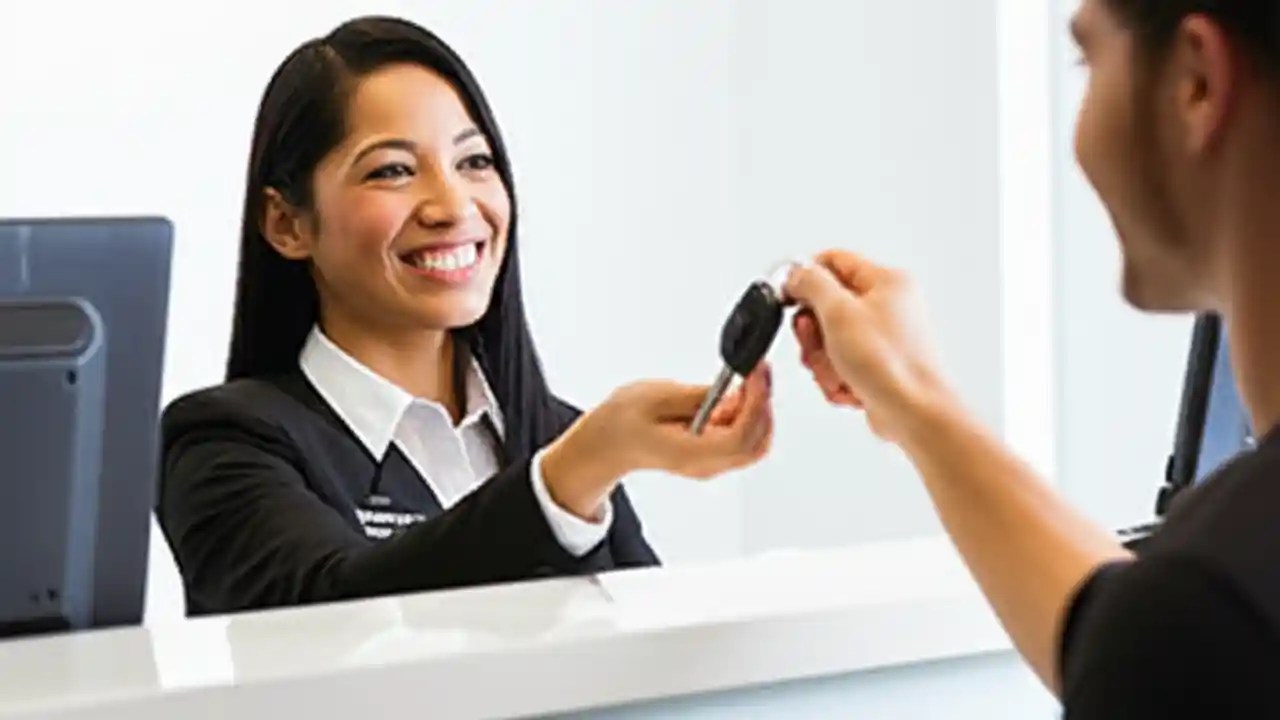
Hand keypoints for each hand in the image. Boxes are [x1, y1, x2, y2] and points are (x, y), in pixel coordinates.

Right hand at [542, 365, 773, 517]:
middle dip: (763, 406)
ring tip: (745, 379)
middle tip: (757, 373)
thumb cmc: (623, 422)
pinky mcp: (712, 456)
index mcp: (688, 453)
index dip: (756, 405)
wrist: (608, 444)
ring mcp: (710, 465)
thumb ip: (697, 396)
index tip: (756, 374)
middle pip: (755, 444)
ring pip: (753, 443)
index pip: (739, 438)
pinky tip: (736, 393)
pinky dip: (747, 415)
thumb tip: (730, 390)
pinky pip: (741, 440)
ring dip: (757, 410)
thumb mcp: (656, 395)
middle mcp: (704, 466)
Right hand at [783, 250, 954, 442]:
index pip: (833, 261)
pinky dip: (838, 379)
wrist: (915, 414)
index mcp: (886, 282)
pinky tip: (850, 387)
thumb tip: (795, 273)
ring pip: (829, 341)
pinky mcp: (877, 366)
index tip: (789, 298)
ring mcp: (883, 339)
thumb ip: (811, 283)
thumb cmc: (891, 365)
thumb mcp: (839, 312)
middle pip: (826, 306)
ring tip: (839, 372)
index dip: (805, 278)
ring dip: (824, 361)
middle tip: (818, 343)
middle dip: (814, 333)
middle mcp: (888, 307)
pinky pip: (840, 365)